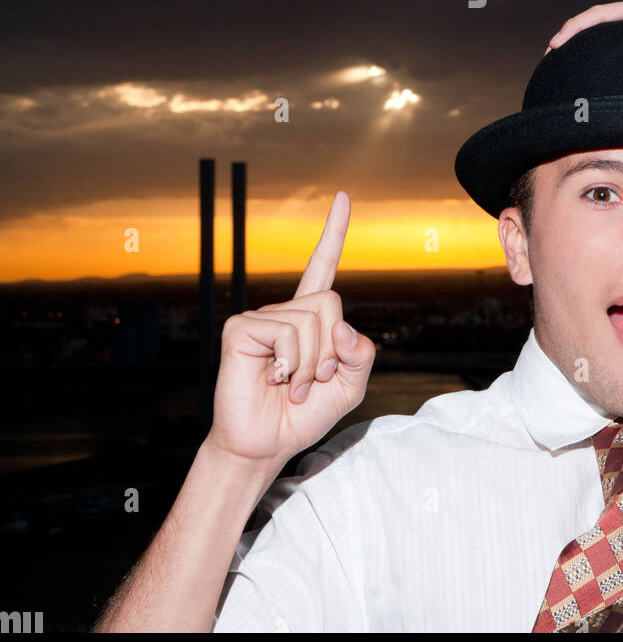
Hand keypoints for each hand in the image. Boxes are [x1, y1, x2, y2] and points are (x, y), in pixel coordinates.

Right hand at [205, 191, 375, 467]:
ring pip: (312, 323)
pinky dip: (290, 365)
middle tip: (312, 379)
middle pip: (331, 304)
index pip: (323, 266)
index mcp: (310, 319)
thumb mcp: (349, 387)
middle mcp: (285, 311)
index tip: (343, 196)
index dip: (335, 231)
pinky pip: (287, 335)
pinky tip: (273, 379)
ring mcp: (261, 317)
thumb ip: (361, 356)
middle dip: (332, 350)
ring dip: (311, 366)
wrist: (265, 445)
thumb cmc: (302, 415)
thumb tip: (345, 328)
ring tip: (290, 384)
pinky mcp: (241, 329)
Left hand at [546, 0, 622, 68]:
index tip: (565, 73)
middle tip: (549, 65)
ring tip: (551, 49)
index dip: (585, 54)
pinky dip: (582, 25)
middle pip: (595, 30)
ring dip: (570, 33)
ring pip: (595, 20)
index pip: (609, 43)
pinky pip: (605, 16)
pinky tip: (565, 37)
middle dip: (570, 45)